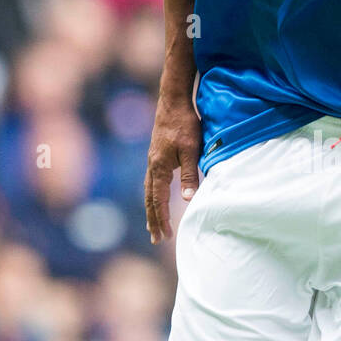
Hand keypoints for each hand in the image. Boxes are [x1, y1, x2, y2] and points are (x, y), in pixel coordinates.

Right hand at [145, 97, 202, 243]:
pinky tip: (156, 199)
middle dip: (153, 220)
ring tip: (153, 226)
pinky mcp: (156, 155)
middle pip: (150, 199)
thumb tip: (188, 199)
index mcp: (159, 167)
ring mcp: (152, 160)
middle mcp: (152, 166)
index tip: (165, 235)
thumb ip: (189, 175)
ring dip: (151, 209)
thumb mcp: (191, 150)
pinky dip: (152, 196)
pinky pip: (151, 182)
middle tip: (156, 239)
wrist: (173, 101)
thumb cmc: (184, 124)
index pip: (158, 200)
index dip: (162, 218)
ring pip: (149, 191)